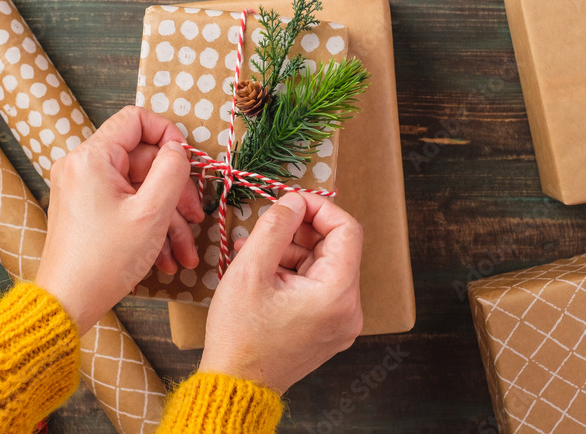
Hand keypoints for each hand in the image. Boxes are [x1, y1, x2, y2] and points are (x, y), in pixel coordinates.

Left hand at [36, 106, 203, 331]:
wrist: (66, 303)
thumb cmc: (105, 260)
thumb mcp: (151, 213)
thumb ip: (171, 171)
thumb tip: (177, 150)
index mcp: (93, 157)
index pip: (136, 119)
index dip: (168, 135)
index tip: (188, 162)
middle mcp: (82, 166)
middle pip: (143, 160)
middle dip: (175, 192)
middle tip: (195, 219)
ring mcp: (82, 189)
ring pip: (138, 188)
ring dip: (167, 217)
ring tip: (184, 253)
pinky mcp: (85, 209)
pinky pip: (125, 205)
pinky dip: (148, 225)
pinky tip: (167, 258)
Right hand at [199, 192, 362, 393]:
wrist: (236, 385)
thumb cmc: (240, 335)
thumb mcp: (250, 271)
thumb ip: (275, 227)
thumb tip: (293, 201)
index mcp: (337, 294)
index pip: (347, 230)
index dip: (320, 208)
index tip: (292, 201)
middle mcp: (349, 310)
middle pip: (335, 248)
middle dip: (300, 232)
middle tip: (266, 228)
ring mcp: (340, 322)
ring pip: (324, 266)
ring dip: (293, 251)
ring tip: (255, 254)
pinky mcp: (328, 329)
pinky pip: (318, 287)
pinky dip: (294, 273)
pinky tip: (263, 272)